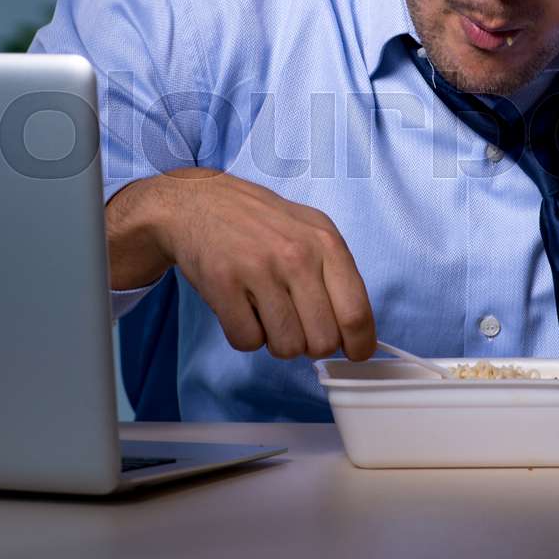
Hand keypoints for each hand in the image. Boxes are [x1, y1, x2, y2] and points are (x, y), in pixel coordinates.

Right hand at [111, 168, 377, 361]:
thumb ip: (337, 276)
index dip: (359, 344)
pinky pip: (247, 341)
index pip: (355, 312)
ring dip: (277, 341)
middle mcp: (296, 256)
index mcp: (325, 242)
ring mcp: (258, 269)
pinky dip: (245, 335)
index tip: (354, 355)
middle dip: (311, 344)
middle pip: (322, 340)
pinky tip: (241, 309)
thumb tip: (357, 334)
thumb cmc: (261, 223)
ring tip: (266, 313)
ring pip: (286, 347)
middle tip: (296, 324)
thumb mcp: (312, 231)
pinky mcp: (223, 284)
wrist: (199, 203)